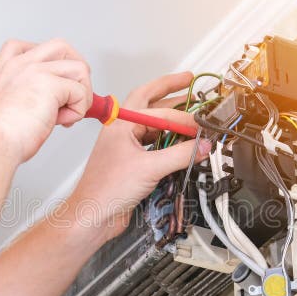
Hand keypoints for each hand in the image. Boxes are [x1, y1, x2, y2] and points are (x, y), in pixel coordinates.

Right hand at [0, 38, 91, 162]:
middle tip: (72, 98)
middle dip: (76, 73)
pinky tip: (62, 122)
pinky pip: (81, 92)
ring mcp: (35, 70)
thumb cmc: (1, 135)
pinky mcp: (49, 84)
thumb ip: (32, 93)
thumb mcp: (12, 104)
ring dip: (81, 94)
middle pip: (63, 48)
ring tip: (66, 114)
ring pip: (80, 68)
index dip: (55, 66)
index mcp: (8, 67)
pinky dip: (78, 111)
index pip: (36, 48)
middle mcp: (21, 63)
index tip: (54, 90)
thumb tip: (62, 99)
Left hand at [67, 72, 211, 240]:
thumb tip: (202, 145)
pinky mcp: (132, 162)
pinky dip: (169, 140)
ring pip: (153, 122)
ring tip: (189, 108)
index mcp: (122, 123)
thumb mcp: (149, 168)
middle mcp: (123, 130)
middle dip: (169, 89)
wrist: (93, 215)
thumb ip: (180, 155)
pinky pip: (154, 143)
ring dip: (171, 116)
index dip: (184, 116)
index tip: (203, 124)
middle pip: (150, 101)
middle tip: (188, 80)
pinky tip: (180, 141)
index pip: (160, 112)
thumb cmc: (106, 190)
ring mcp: (127, 145)